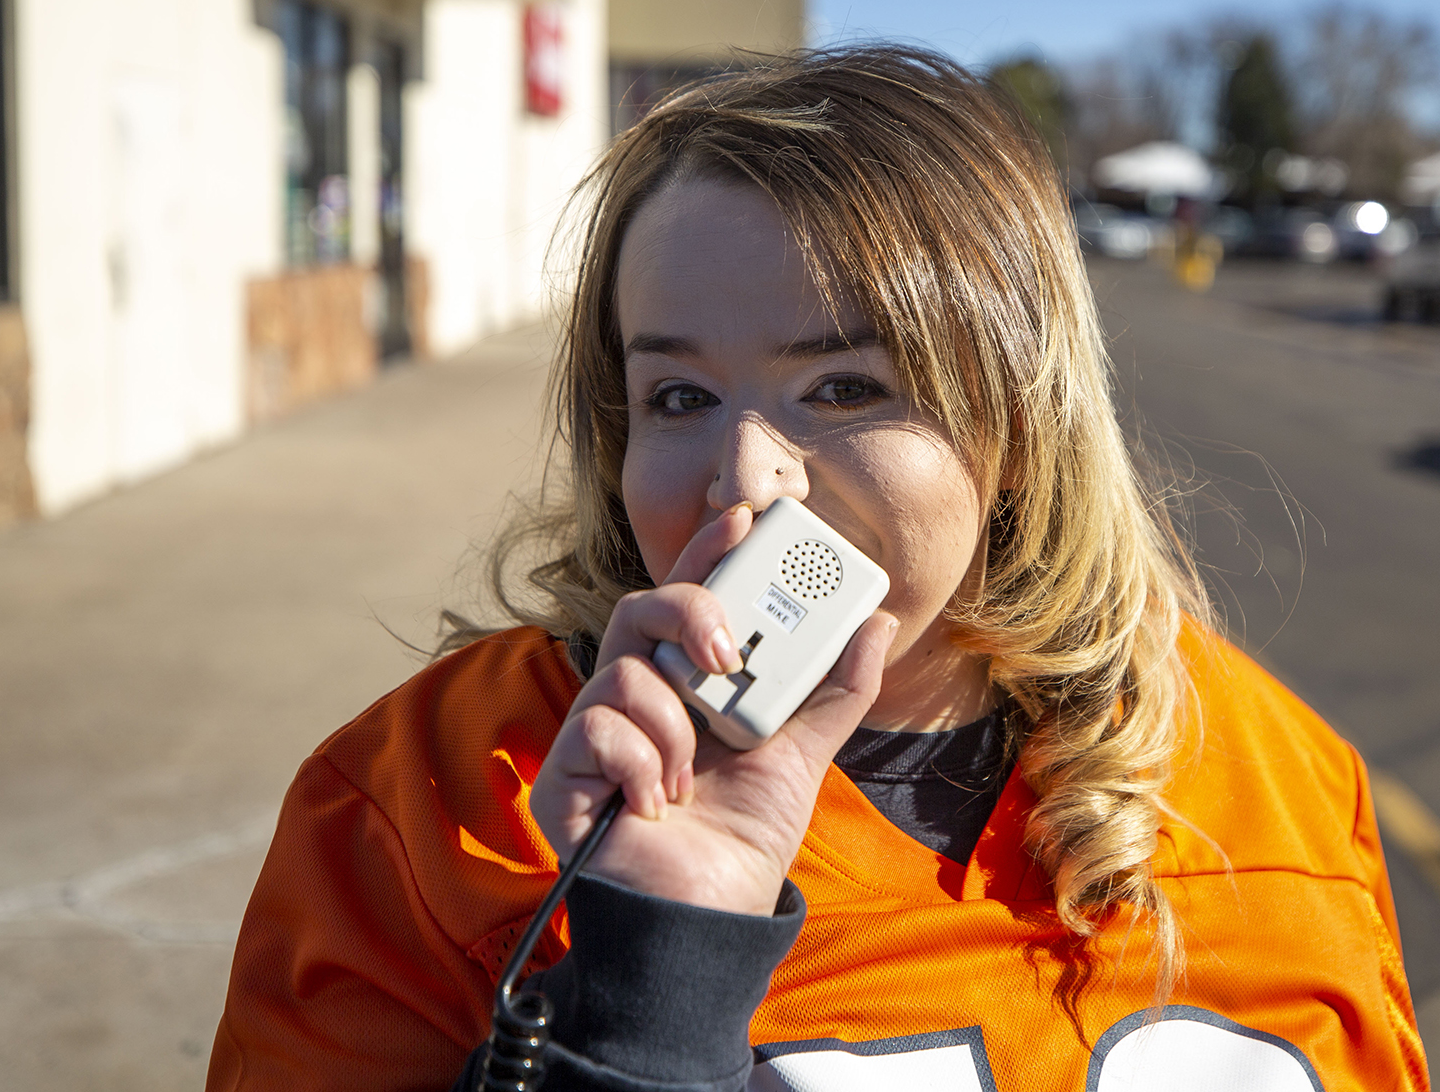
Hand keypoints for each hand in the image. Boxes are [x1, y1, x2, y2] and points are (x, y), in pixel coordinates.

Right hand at [528, 504, 899, 915]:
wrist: (706, 922)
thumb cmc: (740, 841)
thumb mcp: (802, 757)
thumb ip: (835, 692)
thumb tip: (875, 624)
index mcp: (686, 690)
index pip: (690, 601)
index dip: (710, 553)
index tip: (746, 516)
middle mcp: (637, 701)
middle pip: (638, 611)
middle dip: (686, 612)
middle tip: (725, 650)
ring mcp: (597, 737)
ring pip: (622, 672)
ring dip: (672, 724)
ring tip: (688, 777)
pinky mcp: (565, 778)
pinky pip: (598, 729)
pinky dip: (639, 764)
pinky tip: (652, 804)